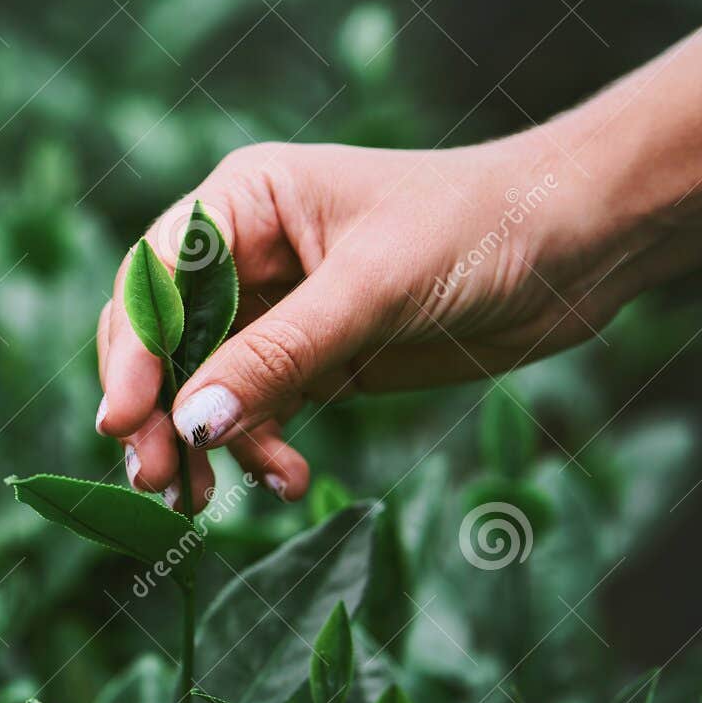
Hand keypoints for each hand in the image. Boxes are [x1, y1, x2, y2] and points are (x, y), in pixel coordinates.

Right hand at [95, 137, 650, 502]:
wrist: (578, 247)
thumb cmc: (479, 229)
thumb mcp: (373, 290)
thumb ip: (278, 356)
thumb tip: (189, 425)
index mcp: (246, 201)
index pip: (157, 277)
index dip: (133, 350)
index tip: (123, 420)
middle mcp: (248, 251)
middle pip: (164, 337)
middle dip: (156, 407)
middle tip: (153, 479)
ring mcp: (278, 309)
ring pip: (204, 384)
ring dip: (203, 443)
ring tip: (204, 502)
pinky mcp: (313, 357)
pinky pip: (256, 410)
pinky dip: (257, 448)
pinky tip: (285, 478)